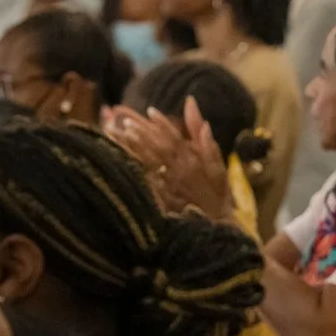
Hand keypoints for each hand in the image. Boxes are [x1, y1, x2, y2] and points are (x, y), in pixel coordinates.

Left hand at [105, 98, 232, 222]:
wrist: (216, 224)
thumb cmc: (217, 195)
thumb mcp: (218, 169)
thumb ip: (209, 146)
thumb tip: (206, 124)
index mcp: (194, 161)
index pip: (176, 138)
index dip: (163, 124)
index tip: (151, 111)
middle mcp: (180, 171)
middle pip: (157, 147)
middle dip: (142, 132)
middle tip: (125, 120)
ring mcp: (168, 185)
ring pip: (148, 161)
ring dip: (132, 146)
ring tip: (116, 133)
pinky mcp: (161, 199)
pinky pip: (144, 181)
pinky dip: (132, 168)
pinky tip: (119, 158)